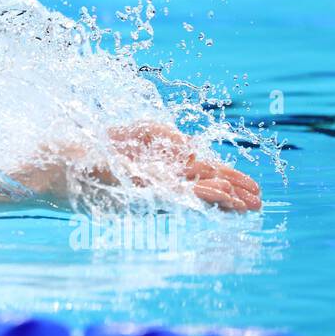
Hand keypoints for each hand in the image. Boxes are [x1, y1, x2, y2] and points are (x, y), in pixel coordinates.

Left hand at [105, 121, 261, 212]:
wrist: (73, 159)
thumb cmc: (108, 145)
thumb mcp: (144, 131)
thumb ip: (168, 136)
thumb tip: (193, 149)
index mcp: (171, 167)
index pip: (208, 175)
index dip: (232, 180)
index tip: (254, 188)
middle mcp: (170, 180)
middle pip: (210, 186)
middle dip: (236, 194)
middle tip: (261, 202)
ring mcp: (161, 188)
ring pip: (200, 194)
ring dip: (226, 197)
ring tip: (249, 204)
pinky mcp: (149, 191)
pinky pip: (182, 193)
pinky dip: (204, 193)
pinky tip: (222, 194)